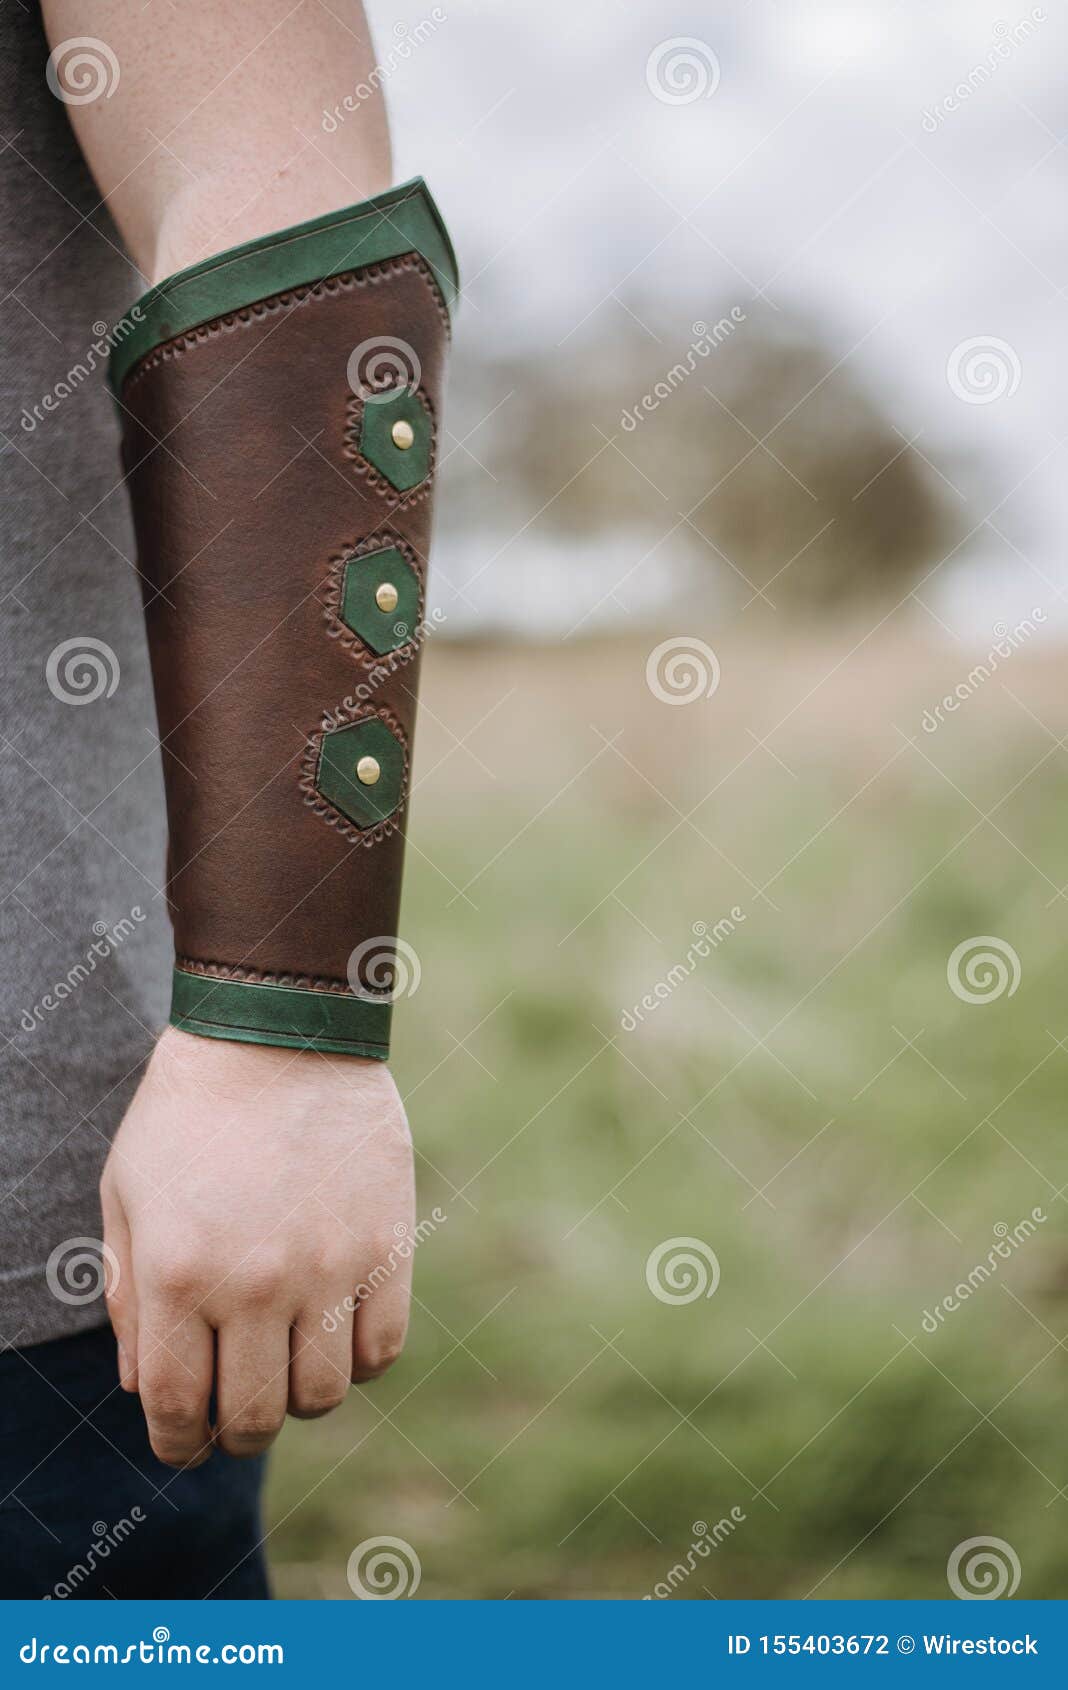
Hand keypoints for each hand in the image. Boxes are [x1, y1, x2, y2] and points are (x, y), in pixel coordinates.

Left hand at [100, 1025, 413, 1467]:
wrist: (281, 1030)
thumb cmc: (188, 1111)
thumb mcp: (126, 1194)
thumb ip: (127, 1298)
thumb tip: (145, 1388)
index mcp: (177, 1273)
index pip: (176, 1407)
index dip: (177, 1444)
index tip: (184, 1443)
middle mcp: (254, 1283)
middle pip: (254, 1418)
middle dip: (236, 1433)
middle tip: (237, 1413)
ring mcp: (327, 1266)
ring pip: (322, 1395)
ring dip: (299, 1398)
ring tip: (287, 1364)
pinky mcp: (386, 1245)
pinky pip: (380, 1348)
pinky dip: (356, 1360)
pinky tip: (334, 1331)